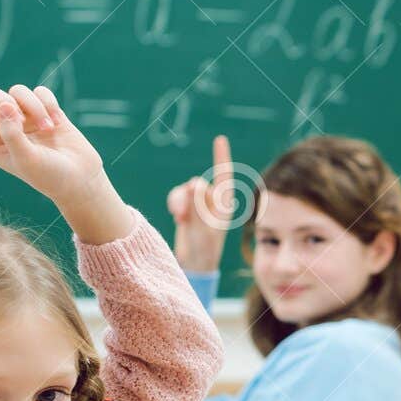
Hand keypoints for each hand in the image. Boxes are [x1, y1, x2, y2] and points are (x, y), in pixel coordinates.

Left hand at [0, 70, 131, 244]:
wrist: (80, 179)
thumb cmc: (50, 176)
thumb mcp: (26, 160)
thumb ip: (12, 133)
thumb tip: (5, 104)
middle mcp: (3, 126)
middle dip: (4, 101)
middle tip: (21, 118)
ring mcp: (25, 117)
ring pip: (18, 91)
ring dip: (33, 107)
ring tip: (47, 128)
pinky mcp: (46, 110)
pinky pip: (40, 92)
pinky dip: (48, 103)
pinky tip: (57, 122)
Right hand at [168, 135, 234, 272]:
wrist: (194, 261)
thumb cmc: (204, 247)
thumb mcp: (202, 227)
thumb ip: (197, 205)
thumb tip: (193, 183)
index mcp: (224, 203)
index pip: (223, 175)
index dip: (221, 156)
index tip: (220, 139)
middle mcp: (213, 200)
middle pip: (197, 184)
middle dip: (188, 198)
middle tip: (184, 217)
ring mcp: (199, 203)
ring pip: (185, 189)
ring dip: (180, 202)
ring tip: (180, 219)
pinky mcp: (187, 206)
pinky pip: (178, 195)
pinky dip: (175, 204)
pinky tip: (178, 219)